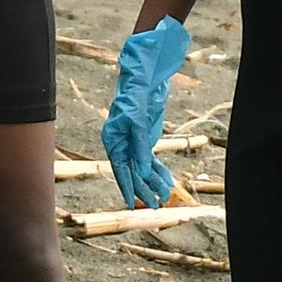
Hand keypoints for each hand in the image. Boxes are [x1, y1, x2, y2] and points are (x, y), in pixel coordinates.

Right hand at [101, 18, 188, 206]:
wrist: (144, 78)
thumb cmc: (136, 96)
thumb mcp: (139, 122)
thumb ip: (141, 147)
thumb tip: (145, 172)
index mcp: (113, 140)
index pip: (121, 169)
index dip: (128, 187)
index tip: (134, 203)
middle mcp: (122, 144)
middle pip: (133, 172)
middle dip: (146, 188)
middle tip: (158, 204)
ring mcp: (134, 141)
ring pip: (144, 168)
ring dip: (155, 181)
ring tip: (166, 196)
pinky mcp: (146, 138)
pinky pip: (151, 159)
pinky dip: (159, 170)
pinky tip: (167, 181)